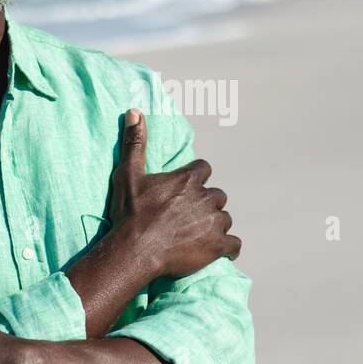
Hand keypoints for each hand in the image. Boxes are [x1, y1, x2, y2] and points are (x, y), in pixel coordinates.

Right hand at [107, 108, 240, 278]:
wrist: (135, 249)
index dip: (196, 179)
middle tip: (189, 216)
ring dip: (215, 225)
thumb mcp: (128, 174)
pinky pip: (234, 245)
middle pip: (217, 196)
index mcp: (188, 179)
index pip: (204, 169)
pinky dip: (229, 247)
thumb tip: (135, 112)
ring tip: (198, 235)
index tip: (184, 190)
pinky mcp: (217, 246)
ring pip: (225, 219)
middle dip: (207, 204)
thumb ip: (135, 143)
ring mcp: (214, 223)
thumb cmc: (130, 213)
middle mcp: (206, 198)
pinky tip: (220, 251)